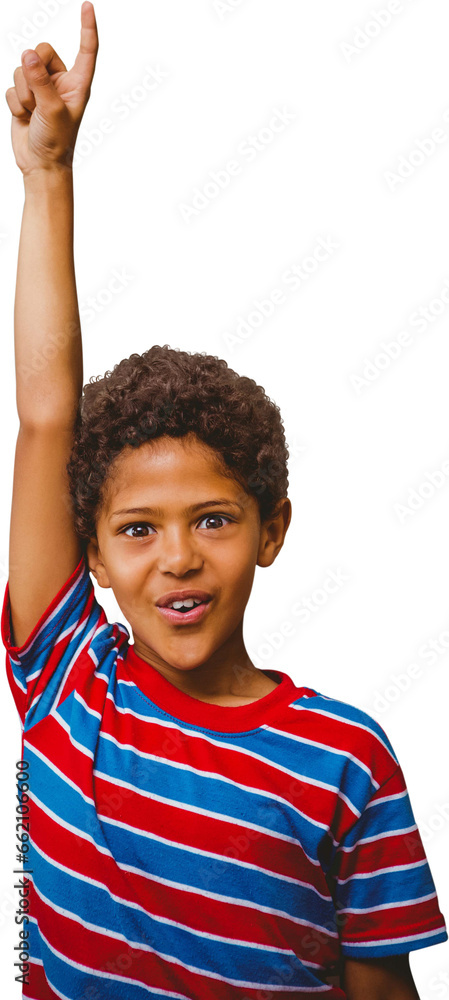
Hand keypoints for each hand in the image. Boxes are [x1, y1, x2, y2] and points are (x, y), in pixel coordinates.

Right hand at [5, 1, 98, 175]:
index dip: (87, 28)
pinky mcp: (24, 95)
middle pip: (41, 51)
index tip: (88, 6)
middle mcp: (60, 81)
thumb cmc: (56, 141)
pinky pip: (12, 85)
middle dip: (33, 72)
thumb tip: (28, 55)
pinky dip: (16, 103)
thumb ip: (41, 81)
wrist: (40, 164)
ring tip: (33, 113)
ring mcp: (41, 87)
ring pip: (22, 69)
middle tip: (39, 99)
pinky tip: (25, 117)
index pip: (85, 50)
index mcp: (77, 84)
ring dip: (24, 93)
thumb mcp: (52, 110)